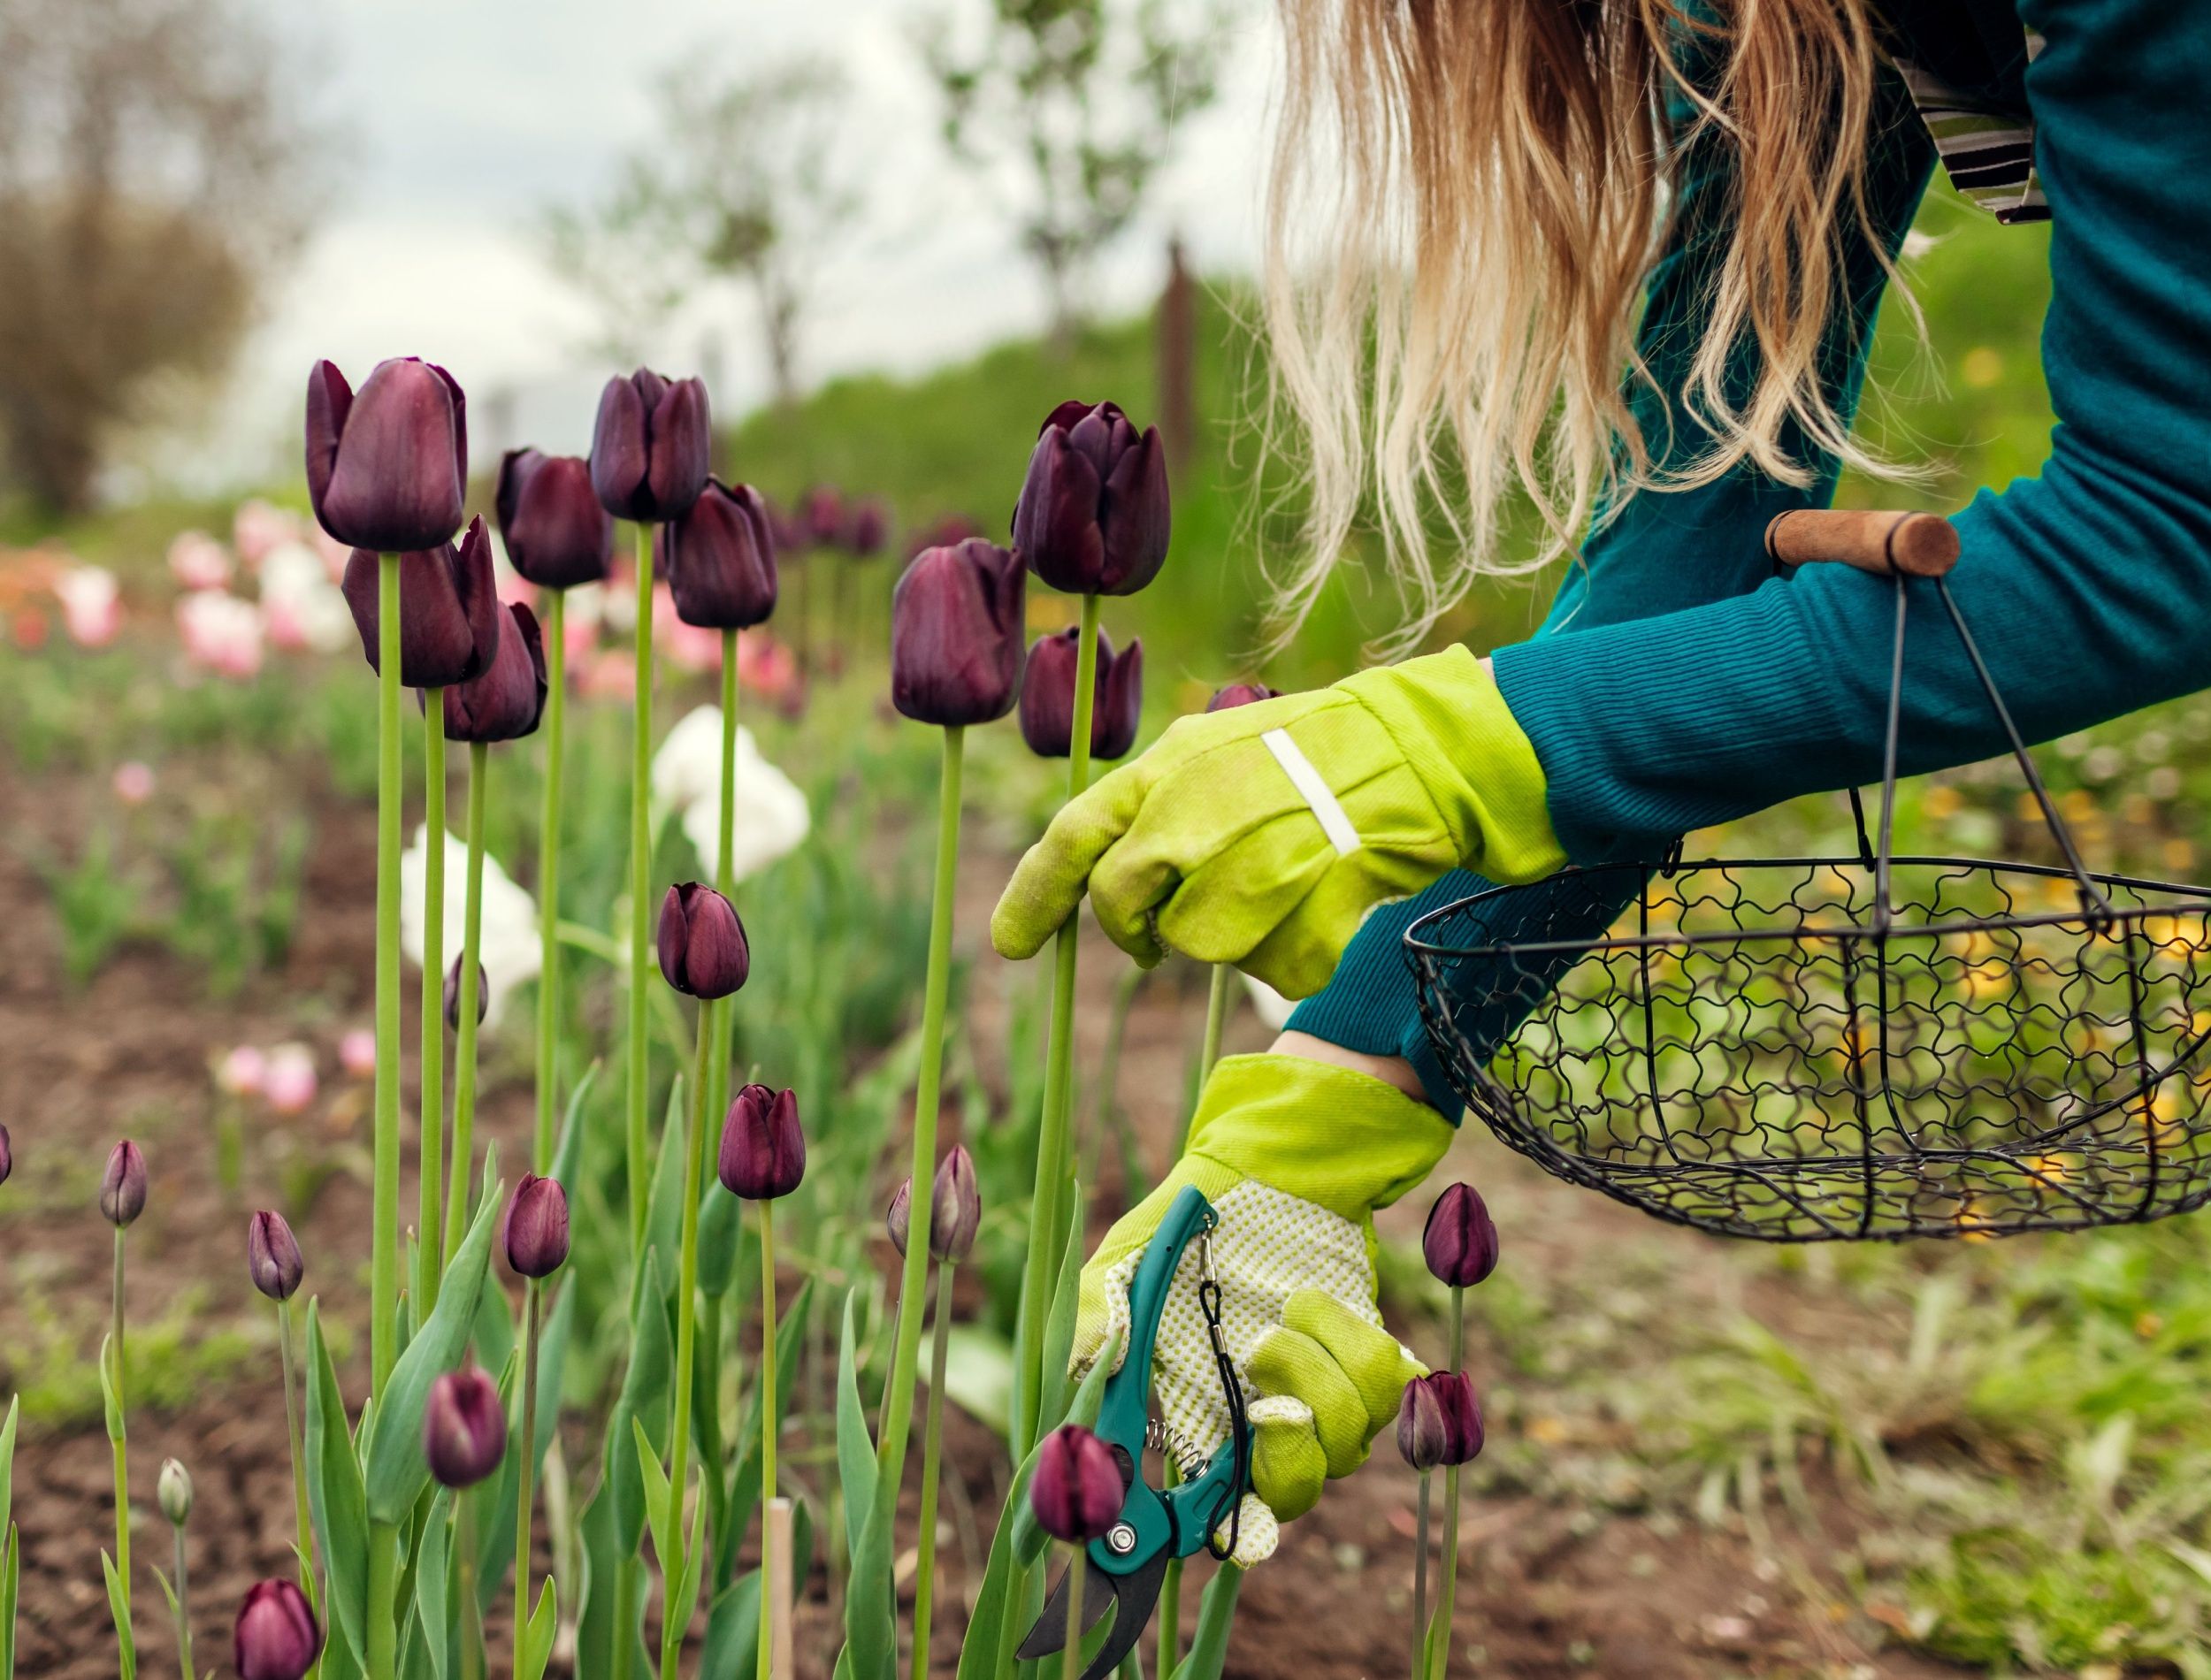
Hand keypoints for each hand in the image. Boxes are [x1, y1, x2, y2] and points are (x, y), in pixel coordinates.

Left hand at [990, 646, 1561, 999]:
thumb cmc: (1315, 748)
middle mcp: (1193, 817)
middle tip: (1161, 937)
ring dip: (1232, 936)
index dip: (1033, 896)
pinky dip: (1294, 953)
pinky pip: (1272, 970)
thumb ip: (1155, 800)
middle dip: (1141, 931)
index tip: (1011, 945)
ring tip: (1280, 885)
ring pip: (1200, 946)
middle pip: (1127, 907)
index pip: (1072, 838)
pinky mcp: (1303, 914)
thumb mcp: (1216, 745)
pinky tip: (1321, 906)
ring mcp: (1248, 868)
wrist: (1416, 752)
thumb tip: (1105, 865)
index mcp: (1165, 769)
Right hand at [1070, 1052, 1452, 1564]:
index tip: (1220, 1523)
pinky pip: (1387, 1389)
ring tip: (1283, 1314)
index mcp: (1201, 1420)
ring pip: (1347, 1442)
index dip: (1221, 1532)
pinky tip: (1314, 1303)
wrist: (1267, 1166)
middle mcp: (1264, 1422)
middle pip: (1293, 1497)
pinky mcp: (1368, 1359)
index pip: (1215, 1515)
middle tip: (1269, 1400)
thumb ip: (1096, 1325)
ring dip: (1315, 1372)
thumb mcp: (1127, 1265)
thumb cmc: (1189, 1222)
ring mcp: (1322, 1394)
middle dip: (1287, 1459)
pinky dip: (1353, 1342)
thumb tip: (1076, 1401)